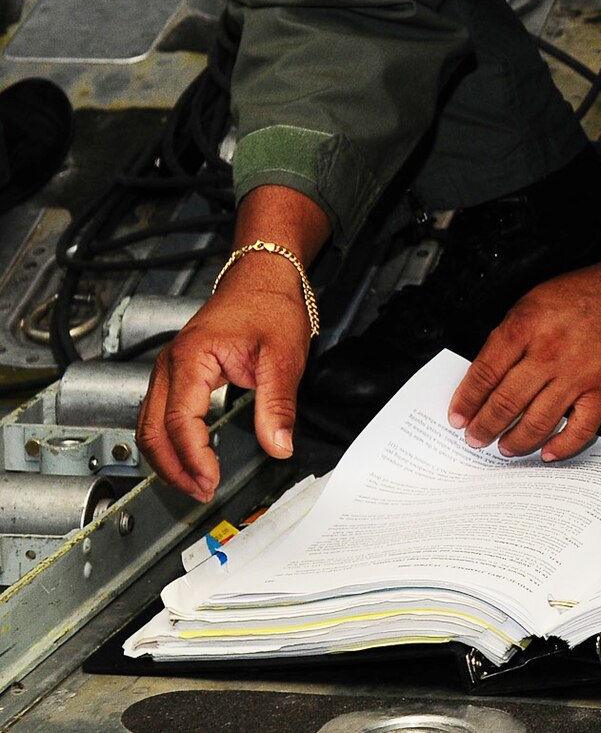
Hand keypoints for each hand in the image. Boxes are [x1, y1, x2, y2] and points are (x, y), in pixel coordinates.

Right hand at [137, 263, 312, 500]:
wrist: (264, 276)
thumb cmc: (270, 305)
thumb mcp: (284, 357)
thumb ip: (278, 405)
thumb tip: (279, 446)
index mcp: (191, 359)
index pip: (180, 422)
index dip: (194, 458)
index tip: (212, 481)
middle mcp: (171, 365)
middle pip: (153, 431)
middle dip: (173, 468)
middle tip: (202, 492)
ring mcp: (170, 369)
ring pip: (150, 426)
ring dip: (168, 459)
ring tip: (195, 483)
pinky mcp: (178, 373)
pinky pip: (160, 415)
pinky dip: (169, 442)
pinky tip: (190, 457)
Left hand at [448, 249, 600, 460]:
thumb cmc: (581, 297)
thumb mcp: (531, 303)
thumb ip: (508, 338)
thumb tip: (485, 378)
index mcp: (527, 327)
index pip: (485, 373)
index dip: (467, 400)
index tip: (458, 416)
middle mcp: (550, 352)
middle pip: (506, 402)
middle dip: (485, 426)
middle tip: (475, 438)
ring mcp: (578, 375)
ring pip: (537, 422)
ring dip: (515, 441)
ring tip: (504, 447)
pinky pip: (580, 429)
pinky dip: (561, 446)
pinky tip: (547, 452)